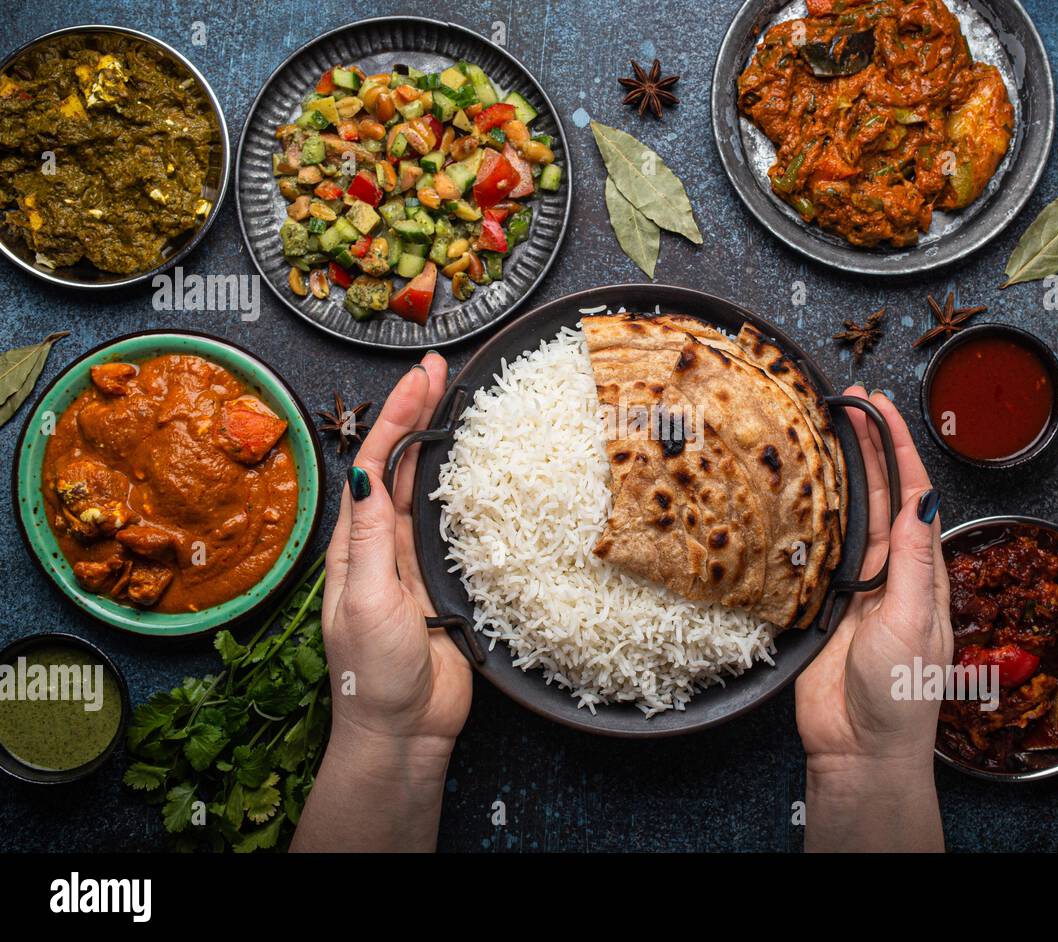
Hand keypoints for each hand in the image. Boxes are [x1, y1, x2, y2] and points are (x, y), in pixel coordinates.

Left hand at [292, 355, 471, 851]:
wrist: (404, 730)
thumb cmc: (373, 674)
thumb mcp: (364, 602)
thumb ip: (369, 540)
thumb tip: (365, 476)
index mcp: (355, 545)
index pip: (374, 464)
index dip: (397, 416)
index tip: (421, 376)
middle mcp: (382, 545)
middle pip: (399, 466)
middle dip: (417, 414)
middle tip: (441, 368)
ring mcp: (414, 563)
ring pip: (425, 489)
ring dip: (439, 443)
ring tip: (457, 400)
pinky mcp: (447, 583)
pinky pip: (455, 527)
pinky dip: (464, 490)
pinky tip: (480, 469)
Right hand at [795, 388, 951, 851]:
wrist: (861, 749)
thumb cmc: (901, 696)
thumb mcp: (914, 622)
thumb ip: (915, 561)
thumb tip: (923, 500)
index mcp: (924, 572)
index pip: (914, 495)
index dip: (898, 448)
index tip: (880, 409)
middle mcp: (892, 572)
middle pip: (882, 496)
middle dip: (871, 447)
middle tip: (852, 402)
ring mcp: (857, 588)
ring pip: (850, 517)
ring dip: (843, 475)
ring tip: (828, 432)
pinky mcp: (823, 606)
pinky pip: (817, 552)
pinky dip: (811, 518)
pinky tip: (800, 494)